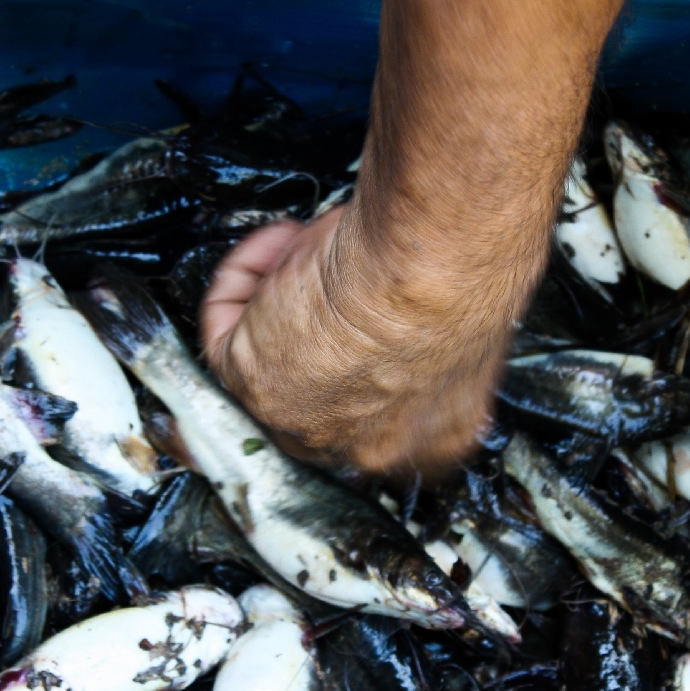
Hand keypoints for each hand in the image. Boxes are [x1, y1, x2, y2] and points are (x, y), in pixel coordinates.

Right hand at [202, 0, 680, 475]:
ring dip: (282, 288)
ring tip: (314, 243)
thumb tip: (398, 297)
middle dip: (311, 317)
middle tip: (323, 264)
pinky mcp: (254, 386)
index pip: (381, 410)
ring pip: (269, 355)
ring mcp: (308, 426)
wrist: (436, 261)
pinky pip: (223, 328)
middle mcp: (371, 449)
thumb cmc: (467, 267)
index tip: (353, 298)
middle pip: (319, 389)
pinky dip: (246, 274)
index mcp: (438, 437)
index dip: (361, 344)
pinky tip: (285, 241)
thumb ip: (426, 323)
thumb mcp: (460, 304)